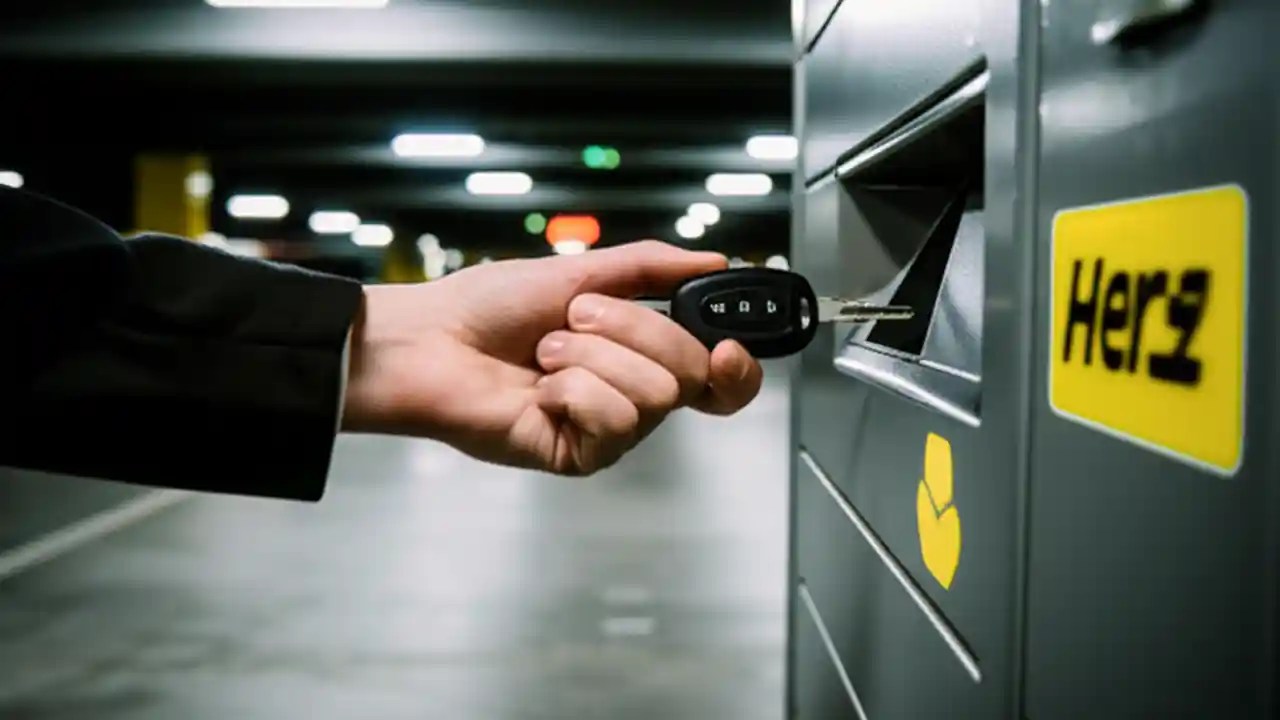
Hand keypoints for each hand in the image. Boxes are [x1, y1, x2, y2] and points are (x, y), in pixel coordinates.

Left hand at [341, 240, 763, 474]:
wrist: (434, 339)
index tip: (726, 346)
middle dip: (630, 329)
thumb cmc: (491, 307)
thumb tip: (714, 258)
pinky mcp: (580, 455)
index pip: (717, 378)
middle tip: (576, 318)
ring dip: (589, 356)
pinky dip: (573, 389)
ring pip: (652, 395)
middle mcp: (632, 394)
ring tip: (546, 353)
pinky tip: (540, 388)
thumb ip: (652, 266)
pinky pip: (613, 421)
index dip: (736, 367)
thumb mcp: (582, 271)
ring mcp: (608, 429)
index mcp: (641, 354)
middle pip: (689, 373)